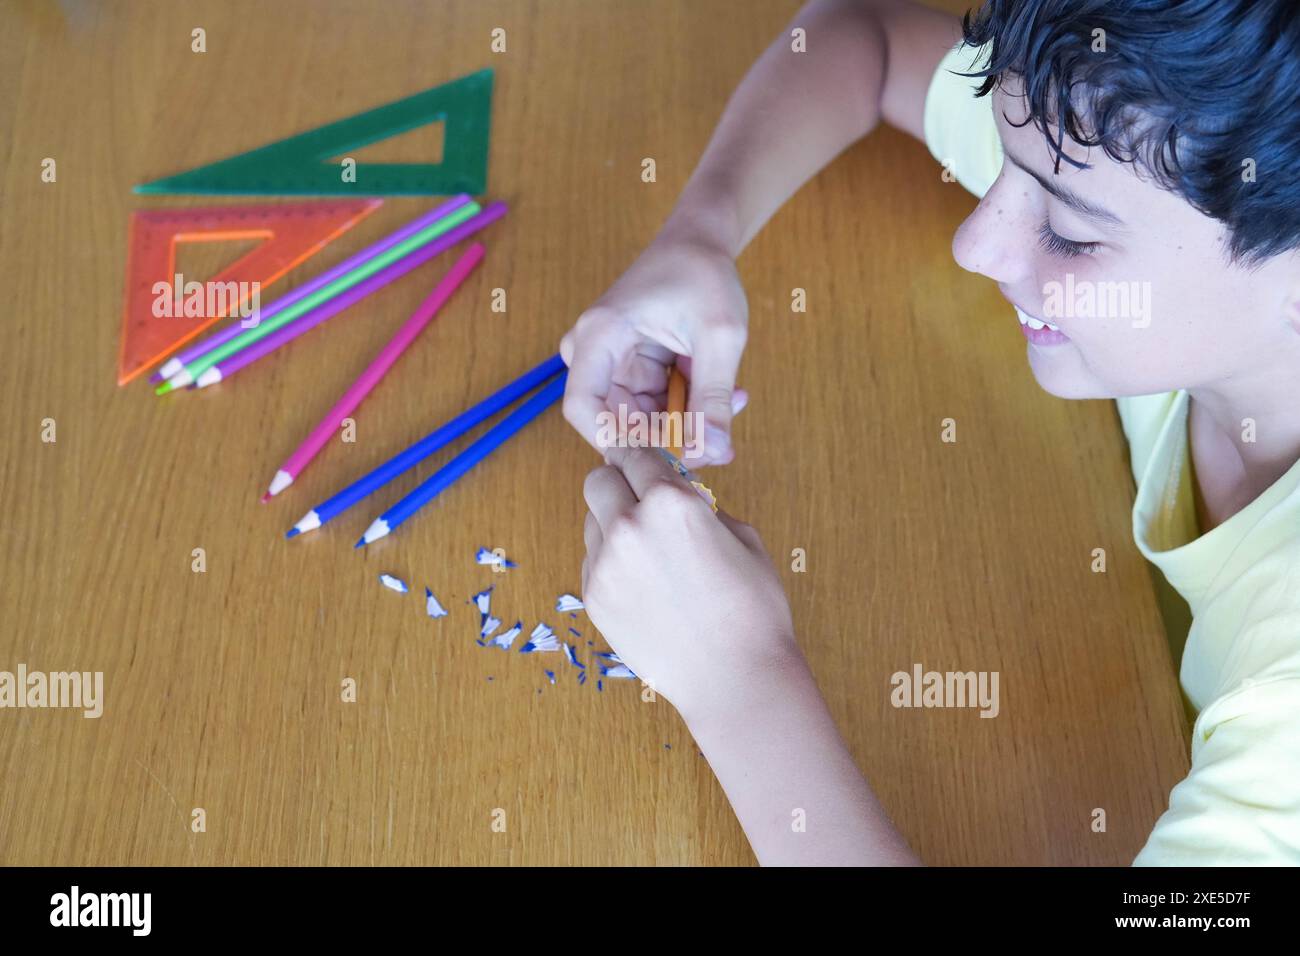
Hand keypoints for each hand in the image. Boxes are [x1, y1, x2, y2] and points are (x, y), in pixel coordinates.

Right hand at [560, 226, 749, 465]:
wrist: (700, 243)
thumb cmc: (704, 274)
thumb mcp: (720, 336)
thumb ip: (715, 397)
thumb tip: (714, 453)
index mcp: (599, 336)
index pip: (582, 409)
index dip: (619, 443)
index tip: (667, 457)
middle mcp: (593, 354)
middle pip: (616, 423)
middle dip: (670, 438)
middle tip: (721, 438)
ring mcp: (611, 367)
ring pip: (641, 424)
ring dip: (689, 424)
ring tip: (734, 401)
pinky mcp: (632, 375)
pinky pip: (656, 411)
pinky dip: (693, 410)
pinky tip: (726, 395)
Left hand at [580, 445, 798, 719]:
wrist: (733, 678)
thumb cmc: (751, 608)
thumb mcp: (743, 537)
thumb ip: (701, 506)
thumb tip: (679, 494)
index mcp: (670, 502)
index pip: (635, 453)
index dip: (639, 454)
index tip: (640, 457)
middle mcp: (628, 526)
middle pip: (598, 479)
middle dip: (618, 482)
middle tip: (641, 500)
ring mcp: (604, 564)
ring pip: (592, 522)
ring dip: (613, 523)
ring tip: (650, 554)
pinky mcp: (593, 598)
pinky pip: (593, 561)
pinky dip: (611, 562)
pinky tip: (644, 585)